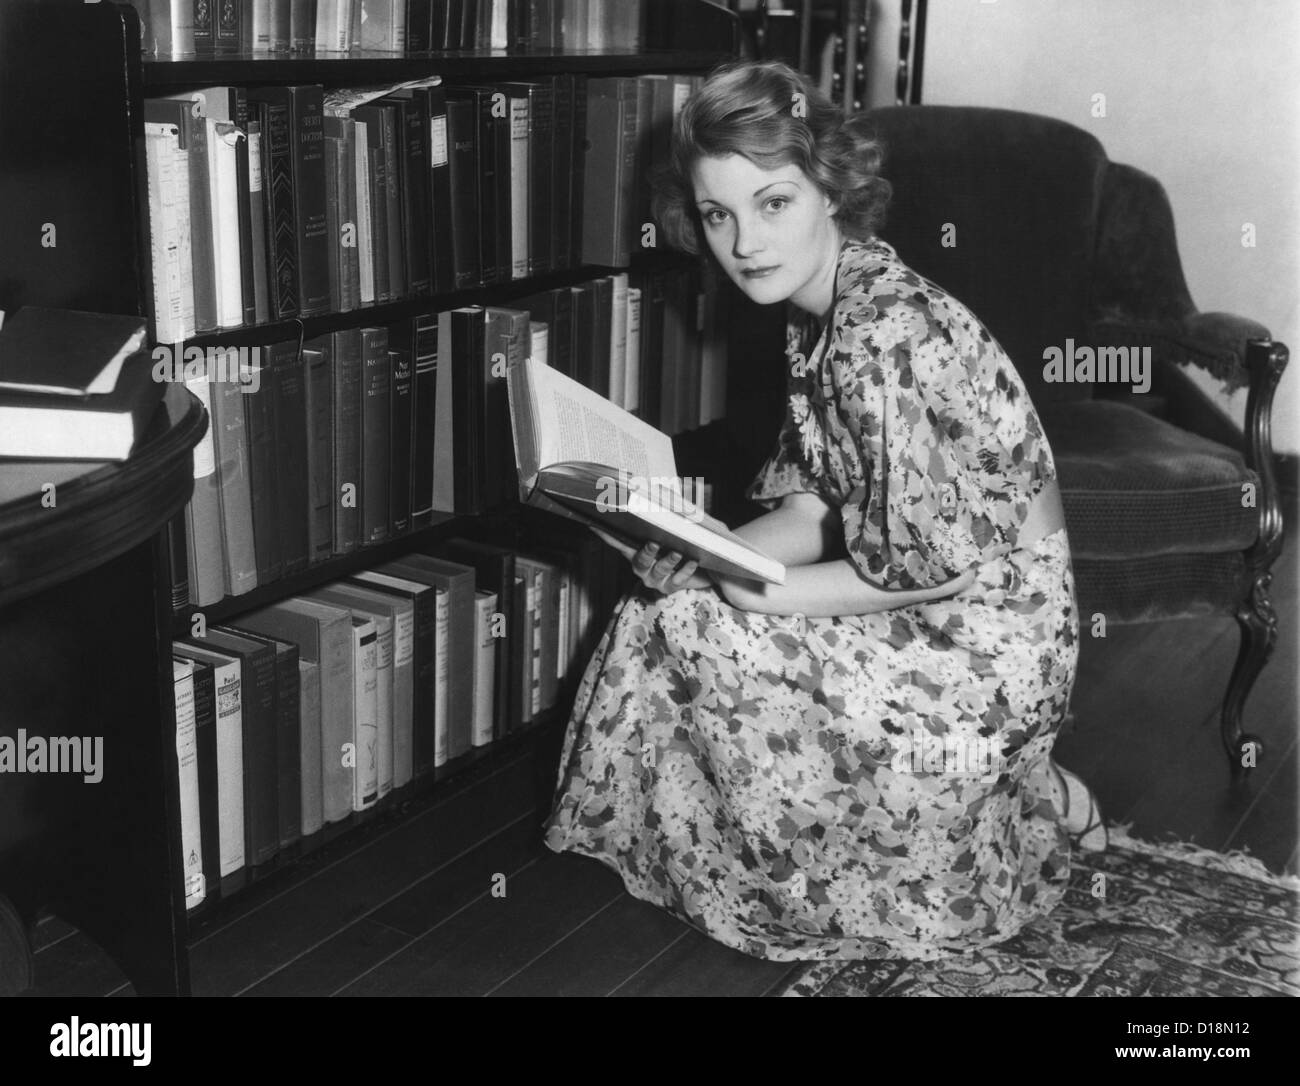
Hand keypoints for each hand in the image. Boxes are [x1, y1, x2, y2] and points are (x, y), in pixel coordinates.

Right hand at [588, 526, 711, 593]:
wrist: (698, 573)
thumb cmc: (678, 547)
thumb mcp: (666, 534)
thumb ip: (659, 518)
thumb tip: (656, 493)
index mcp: (635, 553)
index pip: (618, 542)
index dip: (606, 535)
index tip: (594, 524)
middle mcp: (642, 568)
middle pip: (640, 560)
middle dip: (647, 552)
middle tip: (654, 542)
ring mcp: (655, 579)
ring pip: (660, 570)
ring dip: (669, 560)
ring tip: (677, 552)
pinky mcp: (671, 587)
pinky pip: (678, 579)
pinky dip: (686, 569)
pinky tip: (693, 560)